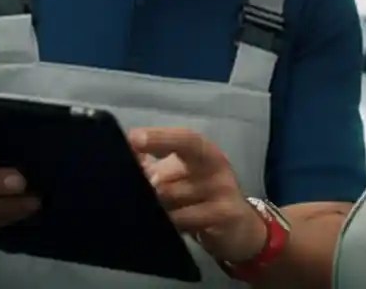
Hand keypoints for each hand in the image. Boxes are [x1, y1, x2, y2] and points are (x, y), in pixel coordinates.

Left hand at [129, 128, 266, 262]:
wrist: (240, 228)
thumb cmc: (203, 195)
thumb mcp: (181, 175)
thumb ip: (154, 164)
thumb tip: (125, 153)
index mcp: (203, 150)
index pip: (183, 138)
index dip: (159, 138)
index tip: (134, 139)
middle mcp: (216, 165)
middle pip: (175, 168)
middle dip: (152, 180)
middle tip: (142, 189)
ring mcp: (223, 190)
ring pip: (173, 197)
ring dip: (157, 205)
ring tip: (157, 211)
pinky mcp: (225, 215)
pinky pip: (185, 219)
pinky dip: (171, 221)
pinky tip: (166, 226)